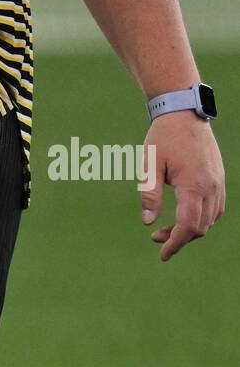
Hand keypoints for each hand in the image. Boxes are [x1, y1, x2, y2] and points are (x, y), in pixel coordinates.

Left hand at [138, 112, 224, 260]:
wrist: (184, 112)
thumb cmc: (163, 137)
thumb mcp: (150, 164)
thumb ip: (149, 193)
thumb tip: (146, 222)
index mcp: (194, 185)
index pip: (188, 226)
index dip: (176, 243)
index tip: (162, 253)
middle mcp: (211, 187)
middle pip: (200, 227)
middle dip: (179, 239)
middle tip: (156, 238)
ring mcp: (219, 183)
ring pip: (210, 220)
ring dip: (190, 230)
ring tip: (165, 230)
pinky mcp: (219, 179)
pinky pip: (216, 208)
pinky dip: (202, 218)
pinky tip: (184, 216)